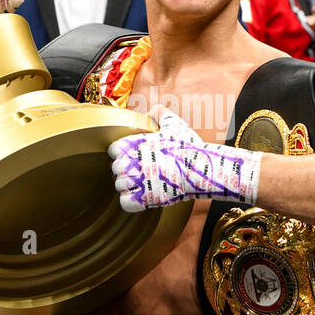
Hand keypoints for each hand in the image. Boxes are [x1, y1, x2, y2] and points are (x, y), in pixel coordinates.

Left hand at [108, 106, 261, 211]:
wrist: (201, 169)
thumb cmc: (188, 147)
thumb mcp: (174, 124)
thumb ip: (159, 113)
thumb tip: (151, 112)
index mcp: (134, 145)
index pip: (114, 150)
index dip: (122, 154)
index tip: (133, 156)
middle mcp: (131, 163)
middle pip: (116, 169)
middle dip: (126, 170)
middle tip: (140, 171)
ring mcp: (137, 182)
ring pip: (120, 186)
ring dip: (129, 186)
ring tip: (143, 184)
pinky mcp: (144, 200)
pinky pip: (125, 203)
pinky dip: (131, 201)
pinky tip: (142, 196)